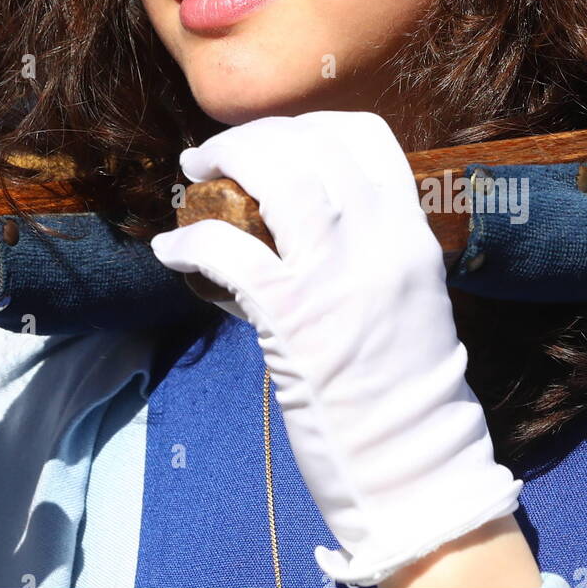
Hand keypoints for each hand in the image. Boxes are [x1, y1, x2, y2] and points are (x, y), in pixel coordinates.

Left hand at [150, 111, 522, 586]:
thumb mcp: (407, 289)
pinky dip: (191, 241)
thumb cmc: (404, 381)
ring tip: (190, 176)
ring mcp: (337, 274)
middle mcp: (379, 239)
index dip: (310, 125)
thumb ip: (368, 241)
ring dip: (223, 164)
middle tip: (215, 154)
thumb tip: (299, 210)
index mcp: (409, 229)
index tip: (277, 139)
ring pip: (274, 178)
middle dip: (251, 137)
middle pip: (308, 146)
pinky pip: (230, 253)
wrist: (416, 461)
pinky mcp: (293, 317)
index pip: (365, 137)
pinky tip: (171, 248)